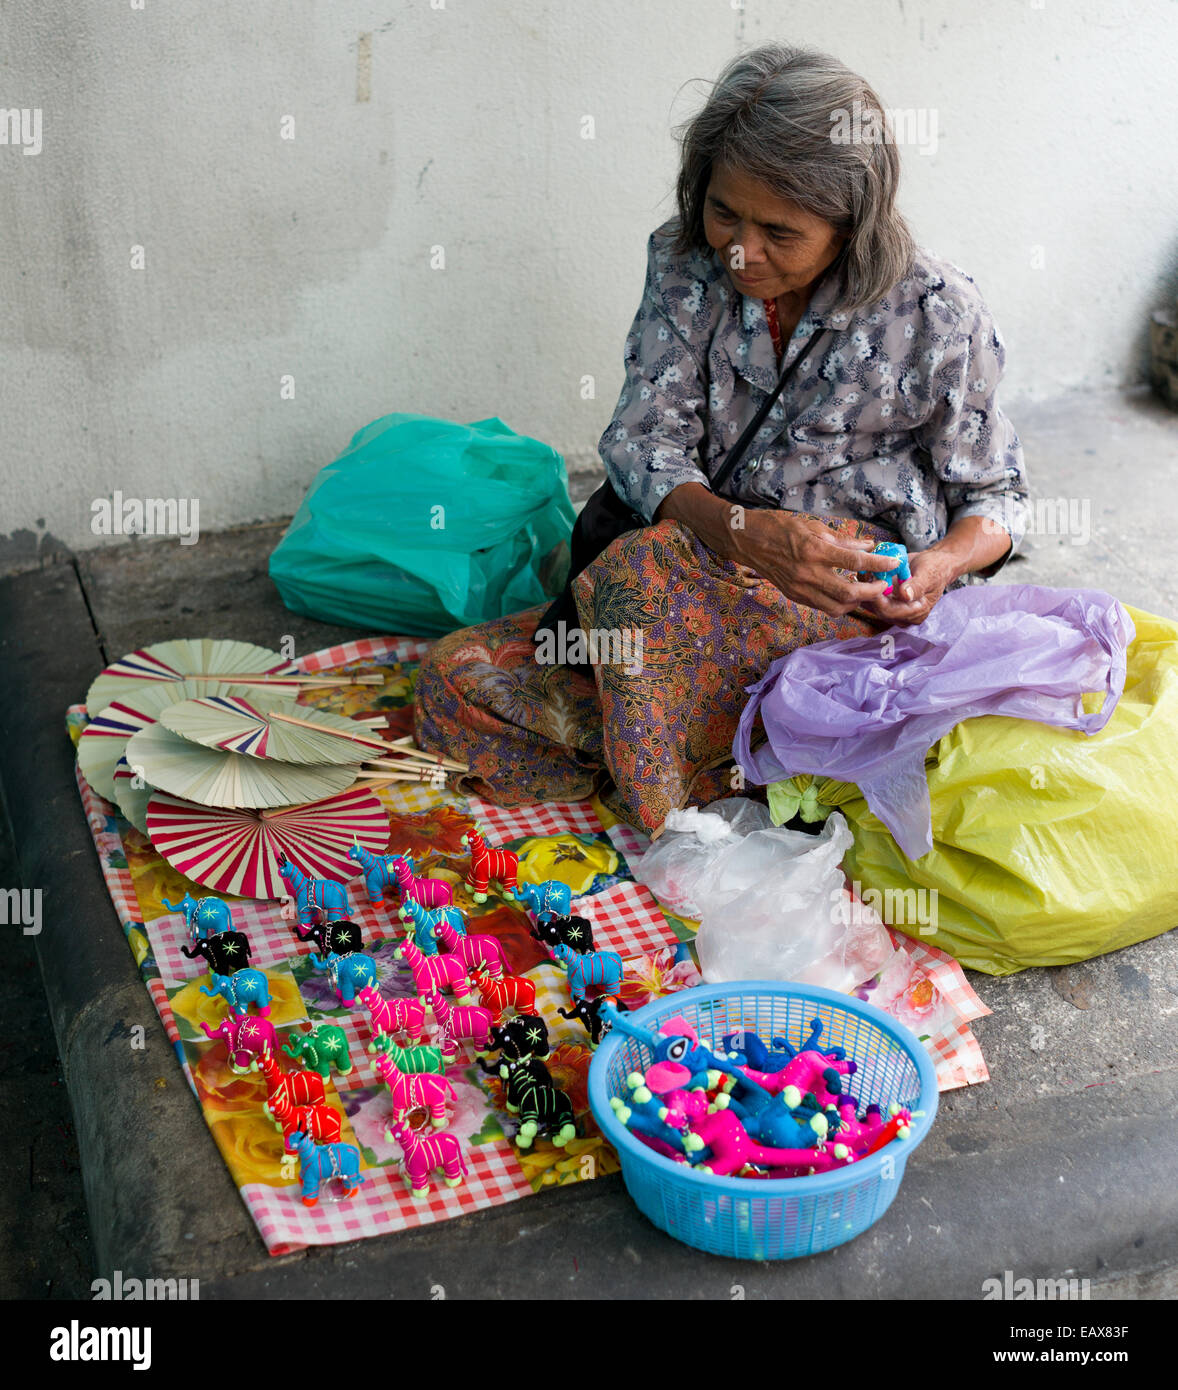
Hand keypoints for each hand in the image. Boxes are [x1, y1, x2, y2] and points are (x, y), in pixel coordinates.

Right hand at [729, 511, 901, 617]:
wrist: (748, 541)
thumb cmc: (781, 528)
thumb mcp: (814, 527)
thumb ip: (842, 541)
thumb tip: (867, 547)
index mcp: (815, 551)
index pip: (854, 562)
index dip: (878, 564)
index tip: (893, 563)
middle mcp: (808, 573)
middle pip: (849, 592)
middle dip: (871, 591)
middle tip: (882, 585)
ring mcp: (800, 588)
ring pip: (837, 606)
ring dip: (856, 602)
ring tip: (866, 591)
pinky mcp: (795, 596)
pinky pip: (823, 607)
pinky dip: (839, 604)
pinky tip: (846, 594)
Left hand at [857, 548, 957, 626]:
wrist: (934, 563)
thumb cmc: (935, 568)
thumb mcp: (928, 574)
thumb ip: (917, 586)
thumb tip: (905, 596)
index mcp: (916, 613)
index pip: (891, 612)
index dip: (878, 600)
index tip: (869, 584)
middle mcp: (904, 615)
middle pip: (878, 610)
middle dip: (868, 594)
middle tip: (861, 576)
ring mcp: (894, 608)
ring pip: (872, 605)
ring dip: (865, 590)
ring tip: (862, 573)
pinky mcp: (887, 601)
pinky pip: (872, 598)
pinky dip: (867, 587)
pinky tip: (864, 574)